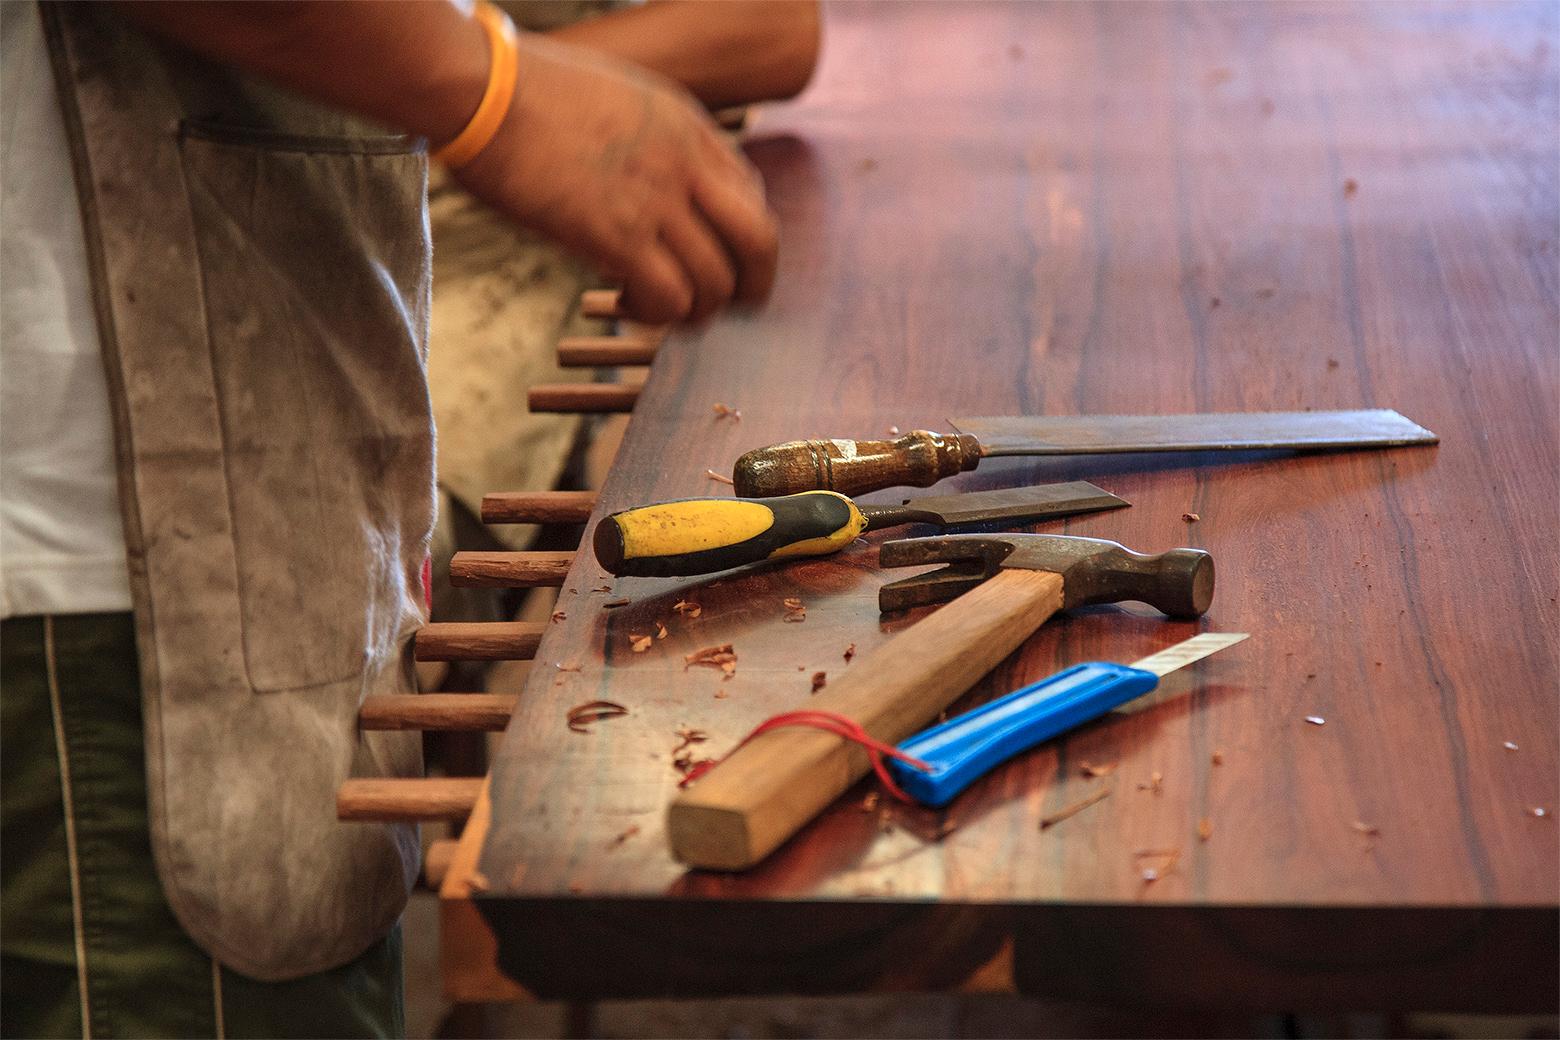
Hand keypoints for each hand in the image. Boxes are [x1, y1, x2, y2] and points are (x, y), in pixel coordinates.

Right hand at [453, 34, 779, 323]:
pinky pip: (669, 297)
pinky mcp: (616, 235)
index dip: (740, 236)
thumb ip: (648, 140)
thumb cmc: (528, 93)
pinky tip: (628, 302)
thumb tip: (647, 186)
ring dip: (694, 310)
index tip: (714, 254)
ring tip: (659, 309)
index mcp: (687, 126)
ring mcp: (655, 200)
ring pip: (716, 282)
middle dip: (751, 287)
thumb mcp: (617, 98)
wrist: (483, 90)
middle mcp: (684, 164)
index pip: (751, 193)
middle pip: (759, 242)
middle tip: (725, 307)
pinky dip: (658, 315)